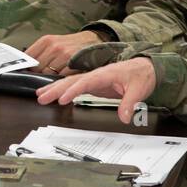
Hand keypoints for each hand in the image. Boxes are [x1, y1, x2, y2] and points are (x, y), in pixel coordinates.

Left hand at [25, 31, 102, 75]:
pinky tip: (65, 75)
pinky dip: (62, 79)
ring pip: (48, 74)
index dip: (28, 67)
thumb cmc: (70, 44)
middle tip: (46, 73)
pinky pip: (61, 77)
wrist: (93, 40)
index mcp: (46, 41)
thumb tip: (26, 66)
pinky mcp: (75, 64)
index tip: (29, 70)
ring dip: (51, 77)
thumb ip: (40, 53)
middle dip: (40, 73)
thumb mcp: (53, 42)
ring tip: (56, 74)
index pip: (28, 58)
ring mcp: (65, 55)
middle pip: (37, 68)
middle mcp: (54, 46)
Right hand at [36, 57, 157, 124]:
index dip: (73, 91)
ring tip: (40, 95)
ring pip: (70, 82)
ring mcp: (93, 79)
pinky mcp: (93, 84)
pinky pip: (74, 86)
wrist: (146, 68)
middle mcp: (95, 75)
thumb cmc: (142, 75)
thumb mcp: (139, 90)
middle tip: (42, 97)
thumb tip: (123, 117)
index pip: (85, 82)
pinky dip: (63, 89)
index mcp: (105, 74)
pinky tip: (54, 95)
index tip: (63, 99)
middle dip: (56, 89)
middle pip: (71, 81)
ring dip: (55, 88)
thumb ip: (129, 103)